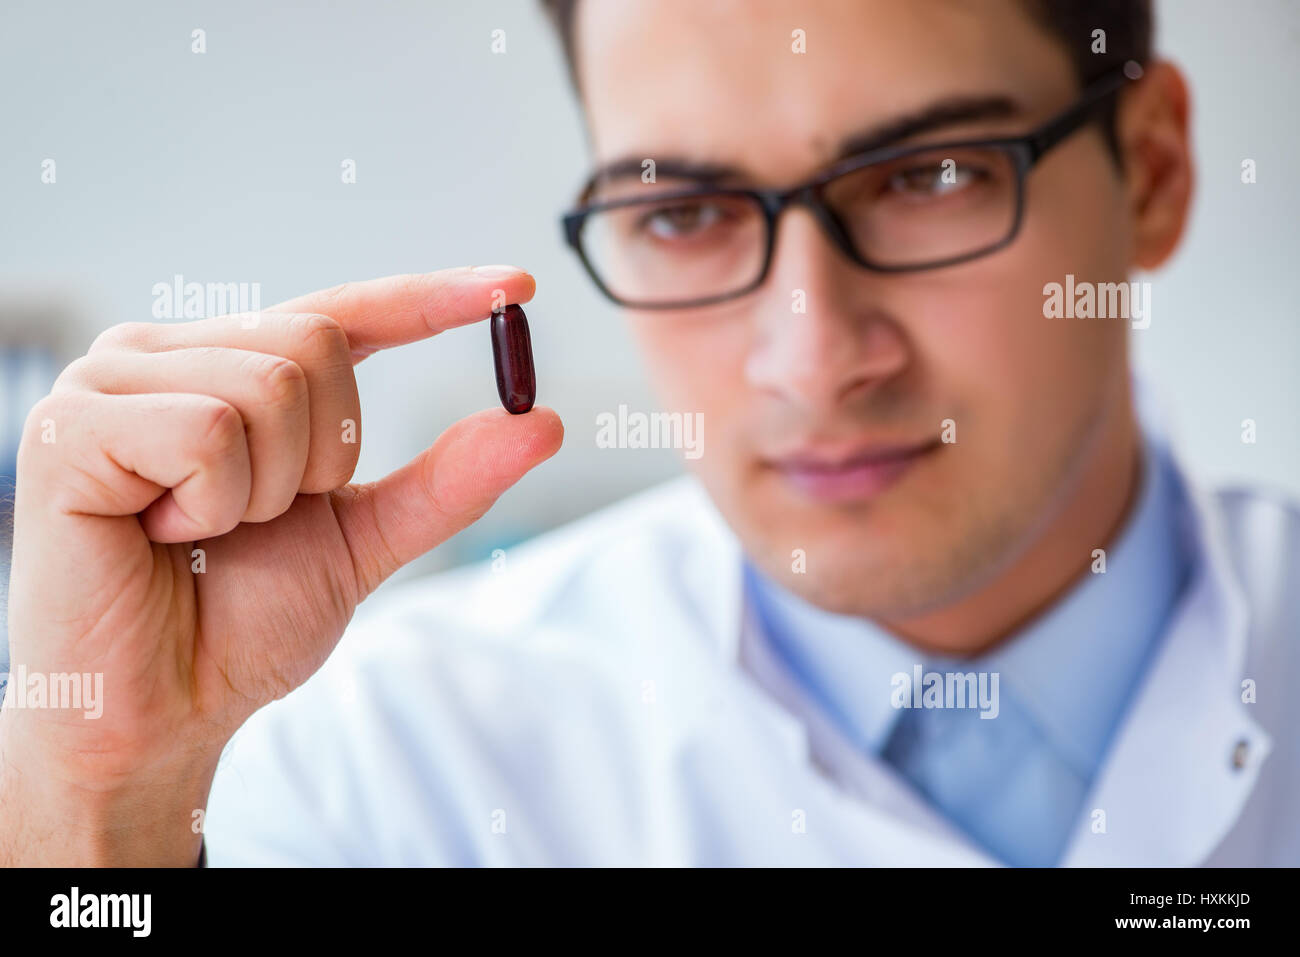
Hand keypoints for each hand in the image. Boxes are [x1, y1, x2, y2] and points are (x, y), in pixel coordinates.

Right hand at [1, 267, 562, 863]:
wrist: (161, 711)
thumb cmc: (240, 622)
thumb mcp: (364, 539)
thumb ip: (447, 480)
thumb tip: (545, 423)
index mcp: (232, 370)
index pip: (346, 312)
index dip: (433, 297)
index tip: (519, 286)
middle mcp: (170, 355)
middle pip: (316, 344)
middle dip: (321, 457)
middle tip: (257, 518)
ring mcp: (113, 381)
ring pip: (269, 385)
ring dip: (266, 489)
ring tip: (200, 531)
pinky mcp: (72, 425)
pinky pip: (206, 431)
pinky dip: (211, 504)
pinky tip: (158, 534)